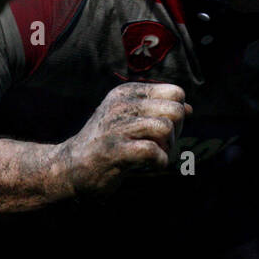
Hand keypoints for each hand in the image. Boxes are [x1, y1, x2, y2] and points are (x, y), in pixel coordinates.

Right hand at [53, 83, 192, 195]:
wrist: (69, 167)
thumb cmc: (107, 142)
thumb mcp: (129, 117)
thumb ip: (157, 110)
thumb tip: (189, 108)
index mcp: (126, 92)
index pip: (175, 93)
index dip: (177, 113)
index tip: (162, 129)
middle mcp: (121, 104)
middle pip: (175, 110)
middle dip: (176, 132)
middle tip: (162, 144)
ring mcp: (117, 127)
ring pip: (165, 128)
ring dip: (168, 148)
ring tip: (155, 155)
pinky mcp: (115, 150)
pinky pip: (153, 151)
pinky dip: (160, 162)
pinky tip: (151, 165)